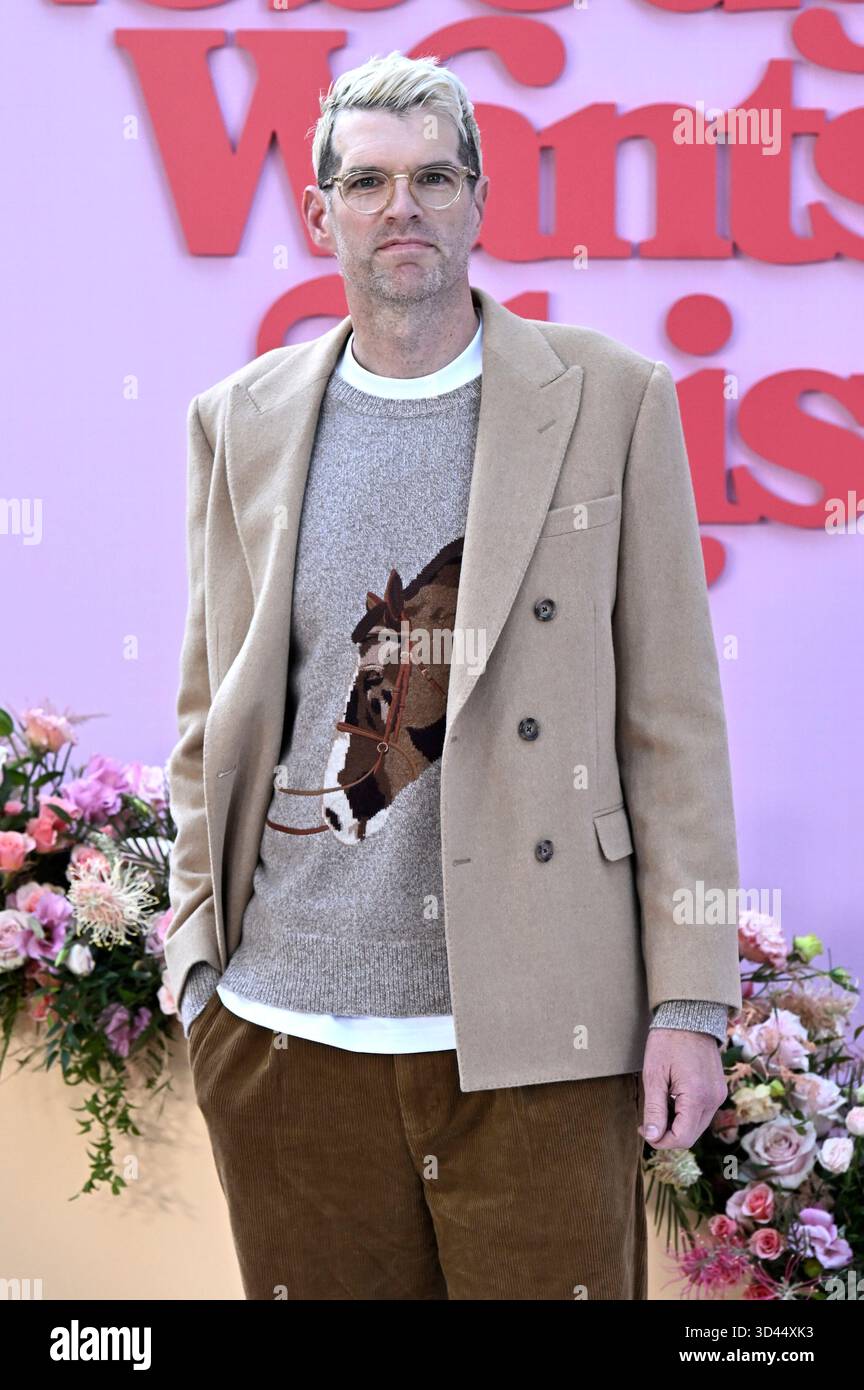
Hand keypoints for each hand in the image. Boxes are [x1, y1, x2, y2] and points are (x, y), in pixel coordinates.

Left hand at [638, 1028, 728, 1147]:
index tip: (643, 1130)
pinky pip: (703, 1112)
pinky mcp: (718, 1089)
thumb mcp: (654, 1075)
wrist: (689, 1016)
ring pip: (697, 1125)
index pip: (682, 1138)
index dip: (660, 1141)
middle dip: (668, 1134)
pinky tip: (672, 1099)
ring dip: (677, 1124)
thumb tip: (652, 1136)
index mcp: (698, 1097)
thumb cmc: (668, 1042)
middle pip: (691, 1135)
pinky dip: (686, 1113)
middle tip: (647, 1122)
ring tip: (658, 1106)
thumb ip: (655, 1109)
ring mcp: (718, 1095)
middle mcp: (714, 1100)